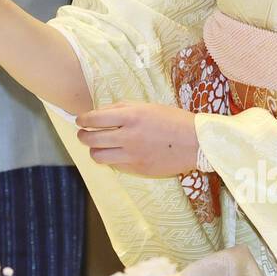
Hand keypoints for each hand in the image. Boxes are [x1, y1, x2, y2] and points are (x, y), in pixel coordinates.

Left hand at [74, 101, 198, 176]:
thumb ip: (121, 108)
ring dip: (94, 150)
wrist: (196, 142)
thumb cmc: (172, 120)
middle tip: (83, 133)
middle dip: (82, 135)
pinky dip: (111, 158)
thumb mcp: (147, 106)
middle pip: (91, 139)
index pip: (94, 119)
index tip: (80, 120)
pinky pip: (114, 165)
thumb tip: (99, 113)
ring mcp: (133, 155)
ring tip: (97, 145)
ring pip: (98, 156)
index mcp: (131, 116)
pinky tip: (116, 152)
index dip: (82, 120)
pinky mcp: (138, 169)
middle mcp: (129, 136)